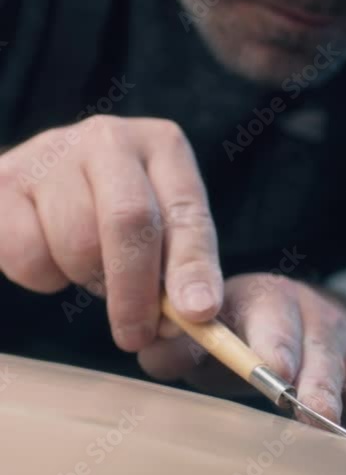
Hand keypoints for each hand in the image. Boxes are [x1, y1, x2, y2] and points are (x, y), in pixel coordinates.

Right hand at [0, 116, 222, 349]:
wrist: (42, 194)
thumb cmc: (114, 222)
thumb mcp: (160, 236)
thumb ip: (178, 272)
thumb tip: (192, 316)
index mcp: (161, 148)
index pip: (186, 211)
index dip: (193, 265)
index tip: (197, 312)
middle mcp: (110, 139)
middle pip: (129, 221)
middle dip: (136, 289)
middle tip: (136, 335)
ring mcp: (52, 153)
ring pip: (78, 242)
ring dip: (87, 278)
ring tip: (90, 270)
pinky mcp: (4, 180)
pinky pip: (27, 252)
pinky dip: (43, 276)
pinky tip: (50, 257)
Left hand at [139, 275, 345, 466]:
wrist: (291, 332)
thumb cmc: (236, 338)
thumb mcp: (204, 335)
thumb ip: (175, 345)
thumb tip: (156, 347)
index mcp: (272, 300)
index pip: (275, 316)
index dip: (275, 341)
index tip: (275, 370)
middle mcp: (321, 322)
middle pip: (327, 351)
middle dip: (324, 384)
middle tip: (318, 415)